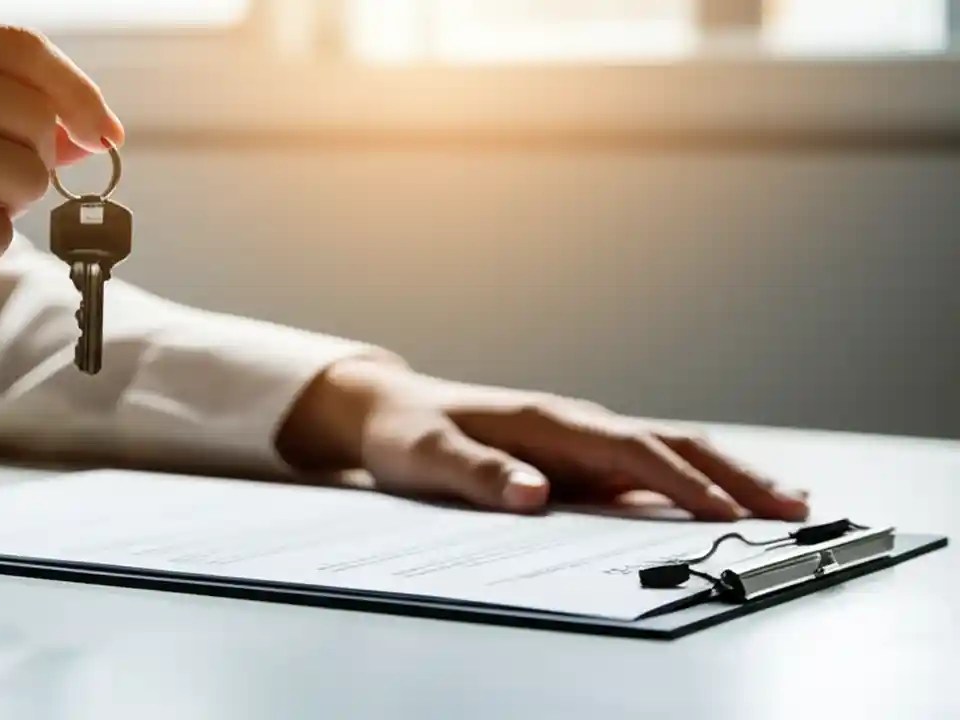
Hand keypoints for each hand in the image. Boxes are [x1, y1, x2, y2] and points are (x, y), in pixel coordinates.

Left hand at [278, 359, 809, 520]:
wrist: (391, 410)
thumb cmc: (409, 433)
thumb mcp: (427, 458)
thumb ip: (479, 476)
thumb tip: (537, 495)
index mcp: (548, 422)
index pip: (631, 452)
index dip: (682, 483)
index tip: (728, 512)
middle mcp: (576, 423)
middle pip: (671, 444)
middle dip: (734, 475)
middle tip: (792, 507)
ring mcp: (582, 438)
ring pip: (670, 450)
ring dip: (727, 475)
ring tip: (783, 501)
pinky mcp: (578, 455)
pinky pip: (648, 466)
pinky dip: (694, 481)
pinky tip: (721, 500)